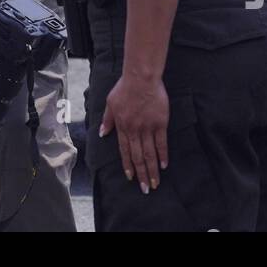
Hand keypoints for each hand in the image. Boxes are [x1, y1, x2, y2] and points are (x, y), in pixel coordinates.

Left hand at [99, 72, 168, 191]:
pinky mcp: (160, 123)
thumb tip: (102, 133)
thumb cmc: (124, 87)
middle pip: (138, 156)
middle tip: (145, 189)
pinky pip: (162, 142)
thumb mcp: (110, 103)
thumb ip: (107, 120)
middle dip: (141, 174)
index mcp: (122, 126)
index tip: (130, 178)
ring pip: (150, 153)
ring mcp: (148, 127)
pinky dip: (163, 155)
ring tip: (155, 183)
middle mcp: (134, 130)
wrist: (141, 78)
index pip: (124, 150)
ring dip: (152, 170)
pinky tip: (164, 165)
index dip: (128, 165)